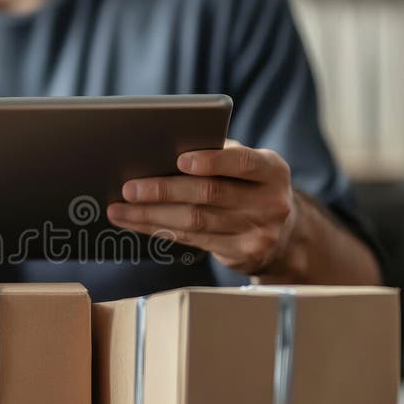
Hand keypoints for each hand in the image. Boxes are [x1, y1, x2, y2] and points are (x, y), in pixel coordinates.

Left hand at [107, 140, 297, 274]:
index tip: (179, 160)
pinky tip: (136, 223)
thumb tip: (164, 149)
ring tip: (119, 209)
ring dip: (151, 215)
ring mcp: (258, 232)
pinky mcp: (241, 255)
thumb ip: (219, 155)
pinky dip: (159, 230)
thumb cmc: (251, 187)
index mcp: (272, 170)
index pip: (242, 162)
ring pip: (195, 221)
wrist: (284, 235)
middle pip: (209, 194)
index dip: (211, 161)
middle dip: (164, 190)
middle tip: (129, 188)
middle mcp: (270, 202)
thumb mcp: (248, 167)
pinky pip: (192, 240)